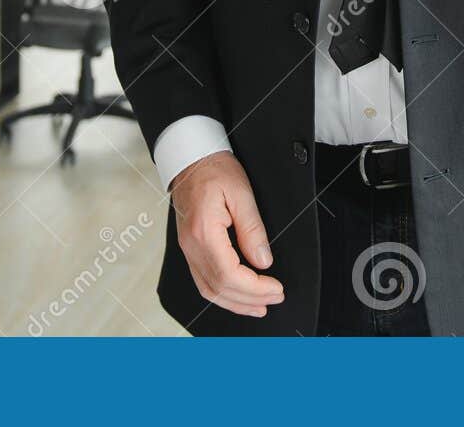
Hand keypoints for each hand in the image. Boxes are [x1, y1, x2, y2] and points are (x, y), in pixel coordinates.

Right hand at [169, 151, 284, 317]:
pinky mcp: (189, 248)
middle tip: (276, 297)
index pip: (230, 274)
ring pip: (209, 290)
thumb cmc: (214, 169)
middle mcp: (191, 245)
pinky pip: (203, 280)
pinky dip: (222, 293)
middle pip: (219, 288)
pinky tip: (237, 296)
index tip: (276, 287)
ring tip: (260, 306)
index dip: (255, 287)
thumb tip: (263, 261)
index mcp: (204, 232)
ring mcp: (187, 248)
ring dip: (236, 303)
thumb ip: (253, 229)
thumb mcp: (242, 193)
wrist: (191, 158)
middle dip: (250, 299)